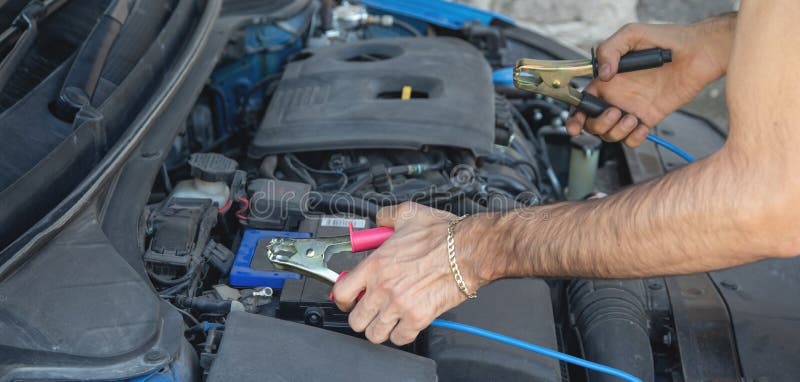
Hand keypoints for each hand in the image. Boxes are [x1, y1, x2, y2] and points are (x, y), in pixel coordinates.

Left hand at [331, 202, 486, 345]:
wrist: (468, 250)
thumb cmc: (443, 235)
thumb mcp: (408, 214)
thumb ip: (386, 218)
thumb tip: (379, 221)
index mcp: (376, 264)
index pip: (341, 293)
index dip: (342, 299)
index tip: (349, 299)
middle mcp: (383, 288)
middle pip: (355, 320)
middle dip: (362, 316)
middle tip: (371, 309)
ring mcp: (399, 306)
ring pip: (375, 334)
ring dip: (381, 328)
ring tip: (389, 318)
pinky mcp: (418, 318)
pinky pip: (400, 338)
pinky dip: (402, 334)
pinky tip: (406, 323)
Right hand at [567, 15, 735, 146]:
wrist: (699, 53)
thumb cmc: (667, 39)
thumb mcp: (632, 34)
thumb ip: (610, 50)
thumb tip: (603, 75)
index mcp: (607, 80)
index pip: (582, 102)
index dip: (575, 116)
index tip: (575, 125)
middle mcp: (617, 96)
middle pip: (593, 124)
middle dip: (598, 125)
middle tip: (614, 113)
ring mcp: (632, 108)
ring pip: (611, 134)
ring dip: (617, 131)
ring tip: (632, 118)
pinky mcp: (649, 118)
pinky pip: (634, 139)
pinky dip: (635, 138)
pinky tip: (642, 125)